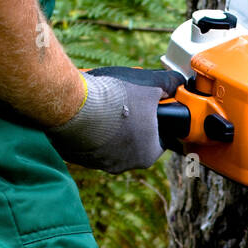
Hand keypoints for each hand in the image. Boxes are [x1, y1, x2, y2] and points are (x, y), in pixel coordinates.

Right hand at [49, 67, 184, 173]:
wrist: (71, 107)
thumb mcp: (150, 84)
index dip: (157, 118)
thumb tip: (177, 82)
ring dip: (110, 125)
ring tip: (104, 104)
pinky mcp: (79, 158)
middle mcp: (125, 165)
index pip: (161, 137)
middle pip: (135, 140)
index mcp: (148, 154)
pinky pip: (89, 142)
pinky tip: (87, 112)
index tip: (149, 105)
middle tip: (125, 100)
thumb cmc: (113, 99)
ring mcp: (100, 163)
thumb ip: (169, 84)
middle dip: (132, 121)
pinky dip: (90, 129)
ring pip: (111, 142)